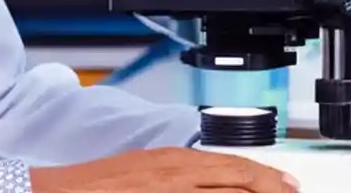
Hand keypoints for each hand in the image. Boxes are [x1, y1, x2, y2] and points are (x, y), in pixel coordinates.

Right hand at [28, 147, 299, 192]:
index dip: (264, 176)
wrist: (59, 192)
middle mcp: (175, 174)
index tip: (286, 184)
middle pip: (237, 179)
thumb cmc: (98, 185)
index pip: (231, 165)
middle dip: (269, 188)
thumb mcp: (144, 169)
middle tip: (292, 192)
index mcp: (172, 160)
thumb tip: (209, 180)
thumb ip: (178, 174)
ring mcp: (168, 190)